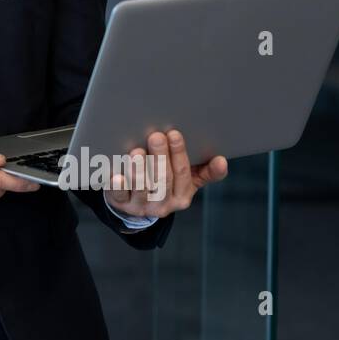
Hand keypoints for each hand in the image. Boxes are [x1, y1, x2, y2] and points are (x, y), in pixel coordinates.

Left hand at [104, 128, 228, 218]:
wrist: (136, 204)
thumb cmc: (165, 183)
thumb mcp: (187, 180)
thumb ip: (205, 171)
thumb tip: (222, 161)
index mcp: (182, 196)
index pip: (183, 173)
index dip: (179, 153)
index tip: (174, 133)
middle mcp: (163, 204)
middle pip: (163, 180)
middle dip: (160, 157)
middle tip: (155, 136)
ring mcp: (142, 206)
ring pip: (142, 189)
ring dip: (140, 171)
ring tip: (136, 152)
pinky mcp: (122, 205)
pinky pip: (120, 196)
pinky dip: (118, 186)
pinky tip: (116, 175)